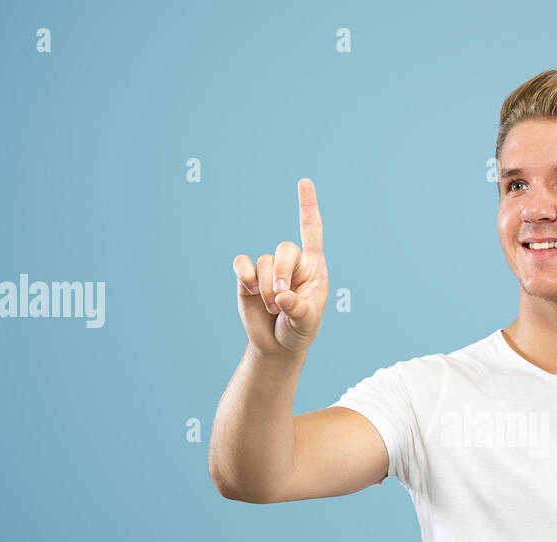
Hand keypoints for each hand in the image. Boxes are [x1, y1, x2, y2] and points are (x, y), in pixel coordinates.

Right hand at [232, 177, 328, 355]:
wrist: (277, 344)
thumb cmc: (299, 330)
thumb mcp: (306, 324)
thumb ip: (299, 310)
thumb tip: (284, 296)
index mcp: (314, 268)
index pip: (312, 232)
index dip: (307, 207)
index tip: (304, 182)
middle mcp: (292, 264)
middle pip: (285, 249)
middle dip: (281, 273)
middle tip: (280, 300)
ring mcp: (268, 269)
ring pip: (263, 263)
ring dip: (266, 288)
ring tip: (274, 309)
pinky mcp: (248, 278)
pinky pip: (242, 265)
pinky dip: (245, 276)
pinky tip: (249, 289)